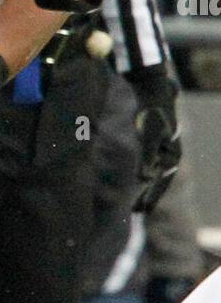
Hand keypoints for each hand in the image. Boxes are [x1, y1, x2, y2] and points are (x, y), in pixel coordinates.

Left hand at [129, 71, 181, 212]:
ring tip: (132, 203)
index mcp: (172, 155)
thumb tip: (145, 177)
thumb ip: (147, 155)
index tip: (143, 211)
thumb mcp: (150, 133)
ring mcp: (162, 150)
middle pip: (158, 182)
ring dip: (143, 188)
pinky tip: (131, 181)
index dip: (152, 198)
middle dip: (147, 196)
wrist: (150, 90)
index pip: (162, 182)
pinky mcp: (152, 144)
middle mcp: (169, 154)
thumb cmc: (151, 112)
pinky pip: (147, 165)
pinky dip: (140, 175)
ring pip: (152, 175)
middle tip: (135, 212)